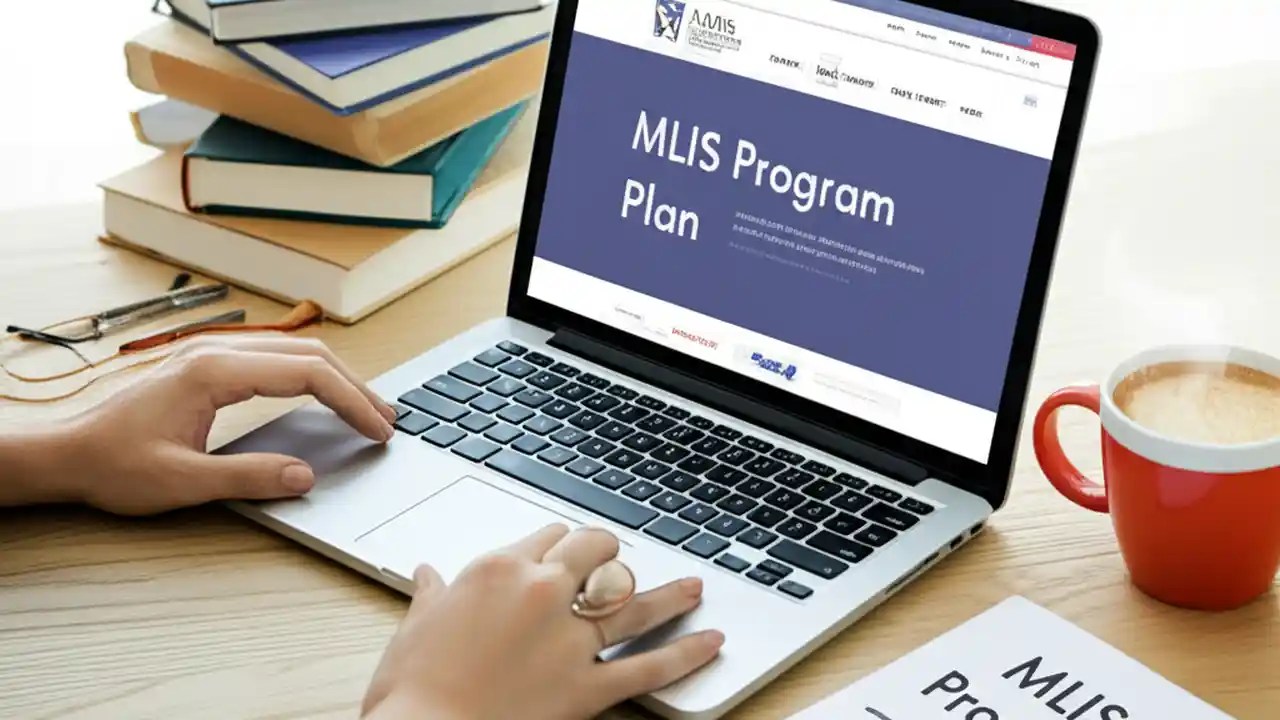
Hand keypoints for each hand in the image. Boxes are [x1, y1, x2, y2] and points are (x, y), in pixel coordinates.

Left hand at [58, 335, 395, 514]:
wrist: (67, 453)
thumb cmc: (114, 465)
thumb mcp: (184, 482)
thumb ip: (249, 477)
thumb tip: (305, 475)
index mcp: (215, 371)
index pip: (307, 373)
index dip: (351, 401)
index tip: (377, 429)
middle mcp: (217, 351)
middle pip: (309, 354)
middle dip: (354, 387)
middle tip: (386, 421)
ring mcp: (212, 353)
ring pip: (295, 352)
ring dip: (336, 378)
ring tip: (365, 409)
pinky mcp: (207, 365)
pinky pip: (274, 359)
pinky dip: (310, 375)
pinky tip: (322, 395)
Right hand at [362, 525, 723, 719]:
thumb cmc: (413, 688)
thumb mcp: (416, 628)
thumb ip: (432, 596)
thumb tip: (427, 575)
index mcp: (499, 570)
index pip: (547, 536)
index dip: (560, 543)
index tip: (564, 550)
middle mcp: (543, 593)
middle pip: (596, 552)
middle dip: (612, 553)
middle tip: (619, 561)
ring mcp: (570, 639)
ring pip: (634, 600)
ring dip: (669, 594)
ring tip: (694, 588)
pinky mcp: (587, 685)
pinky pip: (648, 667)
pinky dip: (686, 654)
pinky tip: (709, 642)